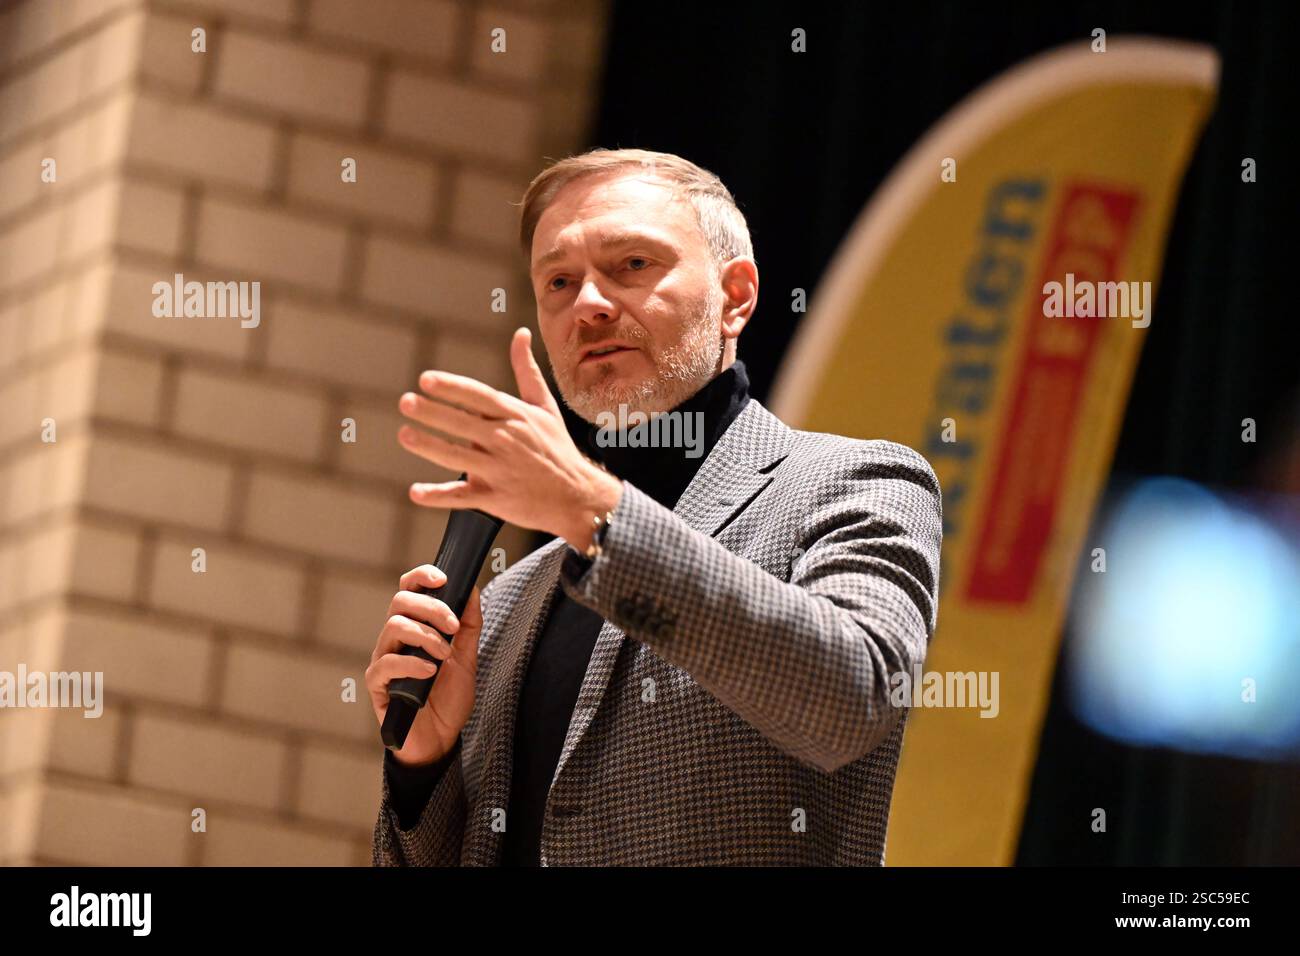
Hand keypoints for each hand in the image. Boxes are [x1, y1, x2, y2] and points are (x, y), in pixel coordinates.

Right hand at [364, 564, 482, 766]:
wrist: (441, 739)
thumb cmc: (448, 698)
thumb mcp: (467, 658)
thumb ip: (469, 625)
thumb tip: (472, 590)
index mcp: (414, 628)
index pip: (407, 590)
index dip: (420, 577)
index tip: (442, 579)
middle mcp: (394, 640)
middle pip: (399, 602)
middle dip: (431, 608)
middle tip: (453, 627)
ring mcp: (383, 660)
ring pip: (393, 626)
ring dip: (425, 636)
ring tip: (444, 655)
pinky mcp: (377, 685)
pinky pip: (386, 664)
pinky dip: (411, 663)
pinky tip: (430, 672)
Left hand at [396, 327, 622, 548]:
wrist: (577, 496)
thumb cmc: (557, 448)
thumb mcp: (545, 406)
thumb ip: (527, 370)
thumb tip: (521, 333)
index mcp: (516, 416)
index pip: (479, 396)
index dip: (452, 387)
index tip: (426, 380)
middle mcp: (506, 441)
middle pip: (463, 424)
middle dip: (433, 412)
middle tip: (406, 402)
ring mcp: (500, 470)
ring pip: (457, 457)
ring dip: (429, 446)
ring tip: (405, 435)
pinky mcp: (495, 498)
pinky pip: (462, 497)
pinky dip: (438, 496)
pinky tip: (415, 492)